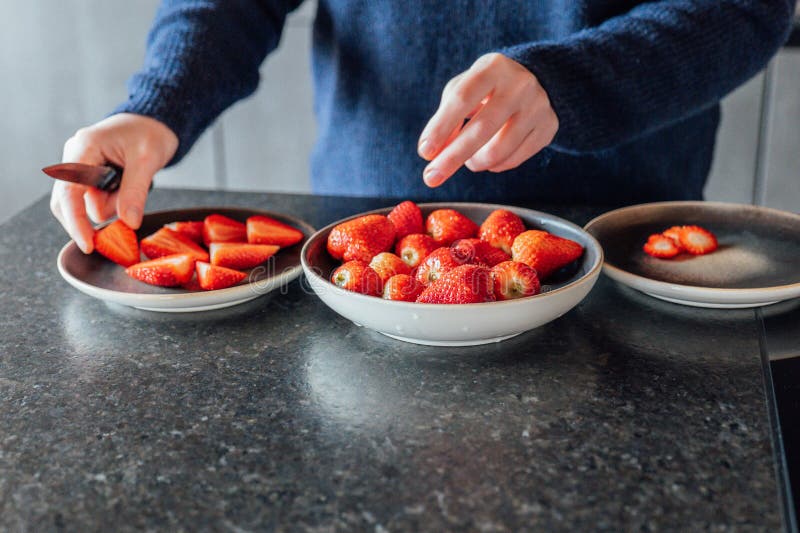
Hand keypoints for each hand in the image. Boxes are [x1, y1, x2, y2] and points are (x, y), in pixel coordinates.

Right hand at [50, 114, 178, 252]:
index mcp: (83, 148)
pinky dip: (116, 202)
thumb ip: (135, 192)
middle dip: (100, 211)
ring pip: (91, 206)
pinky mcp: (91, 178)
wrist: (154, 122)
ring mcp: (81, 169)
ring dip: (115, 204)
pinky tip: (129, 184)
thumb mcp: (147, 160)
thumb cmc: (150, 132)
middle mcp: (75, 159)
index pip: (69, 192)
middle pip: (71, 203)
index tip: (88, 245)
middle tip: (129, 210)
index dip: (76, 222)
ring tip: (135, 180)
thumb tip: (129, 223)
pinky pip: (99, 201)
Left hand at [418, 53, 558, 186]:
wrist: (538, 79)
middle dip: (452, 158)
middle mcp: (519, 85)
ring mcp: (538, 107)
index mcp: (492, 68)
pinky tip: (490, 156)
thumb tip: (434, 153)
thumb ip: (445, 118)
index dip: (441, 127)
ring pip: (498, 151)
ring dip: (474, 162)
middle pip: (482, 129)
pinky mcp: (548, 127)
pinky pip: (513, 160)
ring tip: (469, 158)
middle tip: (431, 178)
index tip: (425, 152)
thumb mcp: (464, 90)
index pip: (462, 99)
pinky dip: (494, 165)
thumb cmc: (487, 88)